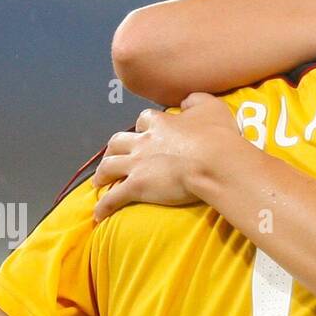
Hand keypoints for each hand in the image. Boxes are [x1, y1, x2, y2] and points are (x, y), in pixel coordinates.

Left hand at [92, 93, 238, 222]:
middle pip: (118, 142)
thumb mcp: (212, 108)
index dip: (142, 127)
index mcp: (161, 124)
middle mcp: (144, 142)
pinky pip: (113, 198)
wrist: (214, 161)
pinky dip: (103, 206)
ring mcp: (138, 165)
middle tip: (111, 157)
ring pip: (109, 167)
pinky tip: (98, 215)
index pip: (144, 121)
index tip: (144, 132)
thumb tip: (186, 102)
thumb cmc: (217, 136)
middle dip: (112, 150)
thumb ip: (196, 101)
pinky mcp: (137, 186)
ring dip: (101, 174)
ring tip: (98, 182)